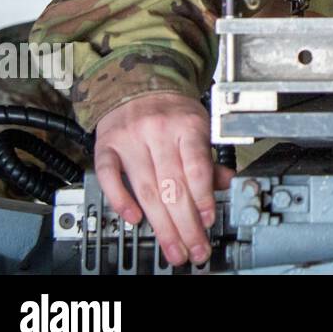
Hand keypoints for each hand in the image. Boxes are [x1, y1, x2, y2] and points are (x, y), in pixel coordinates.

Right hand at [93, 92, 234, 266]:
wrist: (137, 82)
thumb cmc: (172, 109)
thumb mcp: (199, 124)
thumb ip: (209, 157)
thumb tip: (226, 183)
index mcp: (187, 125)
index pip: (196, 166)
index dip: (203, 196)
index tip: (208, 220)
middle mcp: (158, 131)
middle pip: (172, 185)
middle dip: (184, 223)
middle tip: (193, 249)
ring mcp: (130, 139)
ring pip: (145, 187)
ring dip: (160, 223)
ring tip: (172, 247)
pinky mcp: (106, 146)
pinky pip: (110, 176)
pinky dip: (121, 200)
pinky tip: (134, 220)